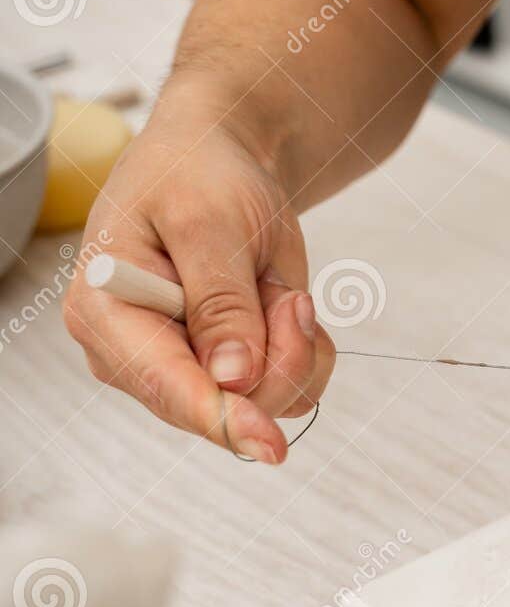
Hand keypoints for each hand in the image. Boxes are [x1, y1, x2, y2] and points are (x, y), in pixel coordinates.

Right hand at [62, 92, 333, 462]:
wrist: (219, 162)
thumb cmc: (197, 176)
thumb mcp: (211, 223)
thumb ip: (221, 301)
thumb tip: (231, 377)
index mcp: (105, 314)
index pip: (165, 385)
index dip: (221, 417)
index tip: (268, 444)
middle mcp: (138, 355)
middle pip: (225, 403)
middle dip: (277, 352)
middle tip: (286, 294)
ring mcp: (186, 369)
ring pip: (268, 401)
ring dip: (295, 344)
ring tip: (274, 286)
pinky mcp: (228, 374)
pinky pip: (292, 390)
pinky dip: (306, 348)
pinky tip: (283, 303)